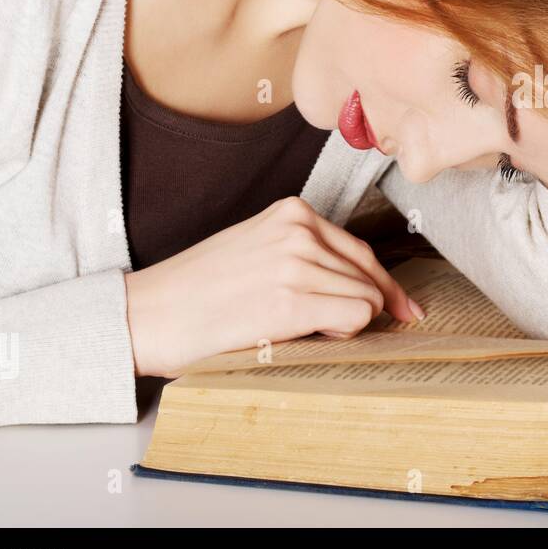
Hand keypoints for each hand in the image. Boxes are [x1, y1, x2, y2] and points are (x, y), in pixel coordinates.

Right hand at [124, 196, 421, 377]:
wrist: (146, 314)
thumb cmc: (197, 291)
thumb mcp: (256, 249)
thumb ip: (305, 256)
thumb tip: (363, 289)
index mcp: (291, 212)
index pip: (360, 249)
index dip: (383, 284)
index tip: (401, 307)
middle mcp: (299, 231)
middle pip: (368, 274)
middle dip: (368, 306)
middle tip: (348, 329)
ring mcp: (297, 264)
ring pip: (366, 298)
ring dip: (347, 323)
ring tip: (303, 330)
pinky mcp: (292, 302)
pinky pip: (354, 317)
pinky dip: (343, 333)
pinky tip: (310, 336)